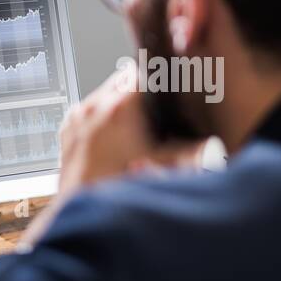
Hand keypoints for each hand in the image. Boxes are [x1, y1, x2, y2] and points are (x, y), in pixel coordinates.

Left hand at [18, 69, 205, 248]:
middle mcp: (94, 106)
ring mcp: (77, 118)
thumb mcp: (166, 167)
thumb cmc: (118, 189)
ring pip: (105, 93)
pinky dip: (102, 118)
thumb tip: (212, 142)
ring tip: (136, 127)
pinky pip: (89, 111)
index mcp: (120, 107)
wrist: (82, 211)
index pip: (145, 69)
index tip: (169, 84)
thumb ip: (193, 150)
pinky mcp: (67, 131)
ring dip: (120, 103)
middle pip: (123, 78)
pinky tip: (115, 139)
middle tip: (155, 108)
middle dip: (141, 90)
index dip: (160, 76)